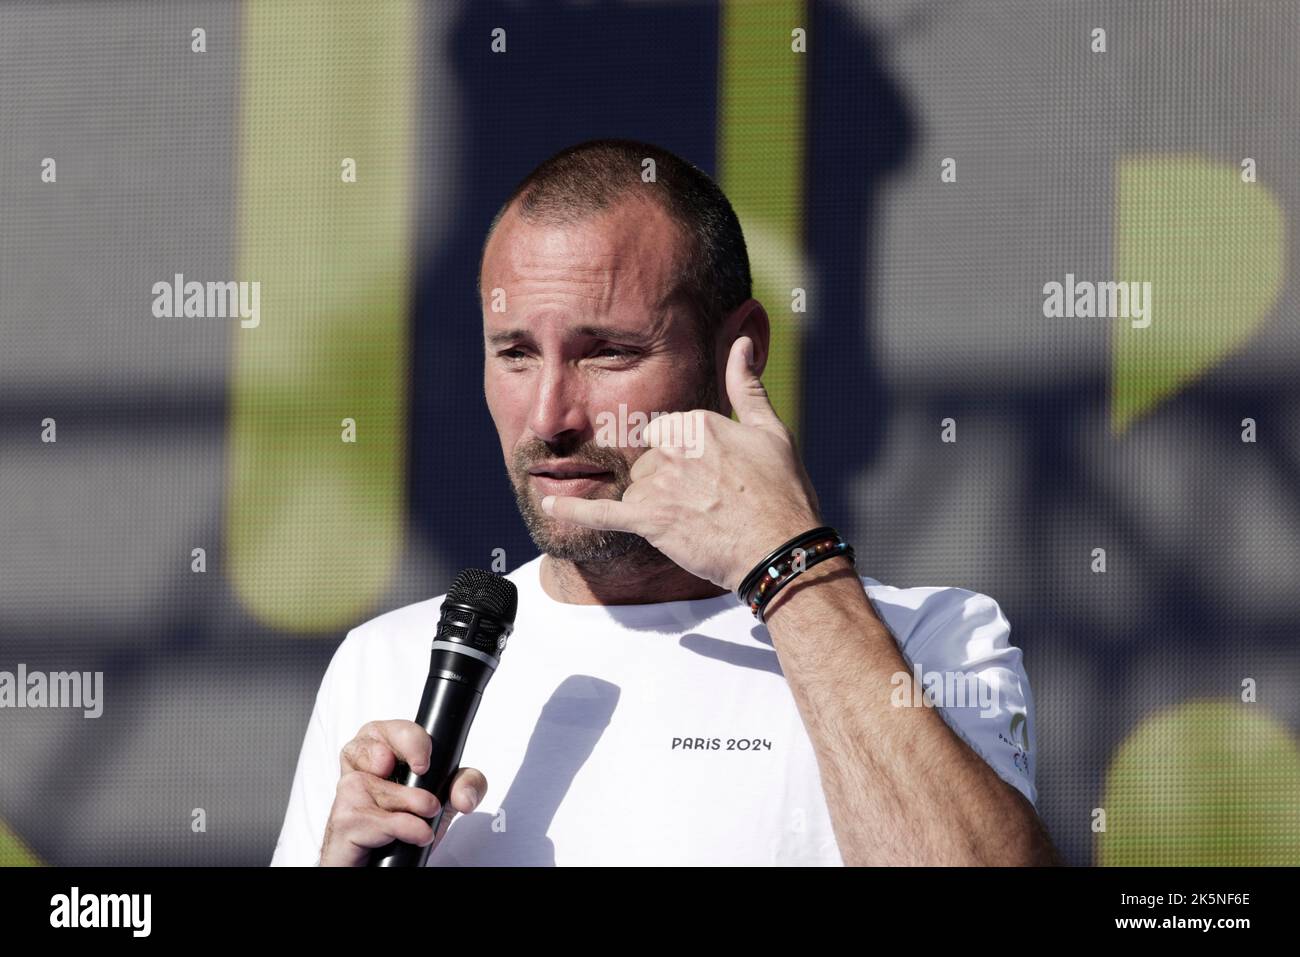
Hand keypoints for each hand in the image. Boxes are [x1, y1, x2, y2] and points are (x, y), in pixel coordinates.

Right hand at [319, 719, 486, 866]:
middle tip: (422, 769)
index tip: (425, 761)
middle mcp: (358, 770)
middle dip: (403, 746)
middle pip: (368, 737)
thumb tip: (464, 795)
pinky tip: (416, 833)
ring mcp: (346, 796)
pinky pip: (372, 819)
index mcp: (379, 755)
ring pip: (373, 782)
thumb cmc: (405, 830)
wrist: (385, 867)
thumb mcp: (445, 800)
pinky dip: (402, 826)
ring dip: (410, 800)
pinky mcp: (342, 824)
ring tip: (426, 814)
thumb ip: (466, 785)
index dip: (408, 737)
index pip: (384, 729)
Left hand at [542, 336, 822, 592]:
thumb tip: (742, 341)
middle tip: (706, 506)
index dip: (687, 461)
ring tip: (695, 524)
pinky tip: (551, 502)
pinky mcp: (649, 519)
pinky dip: (574, 508)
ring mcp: (659, 484)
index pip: (669, 436)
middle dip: (668, 484)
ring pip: (636, 491)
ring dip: (654, 508)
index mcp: (697, 422)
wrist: (779, 550)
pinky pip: (602, 511)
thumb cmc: (781, 493)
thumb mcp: (770, 431)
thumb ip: (747, 385)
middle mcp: (673, 447)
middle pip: (648, 463)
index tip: (713, 480)